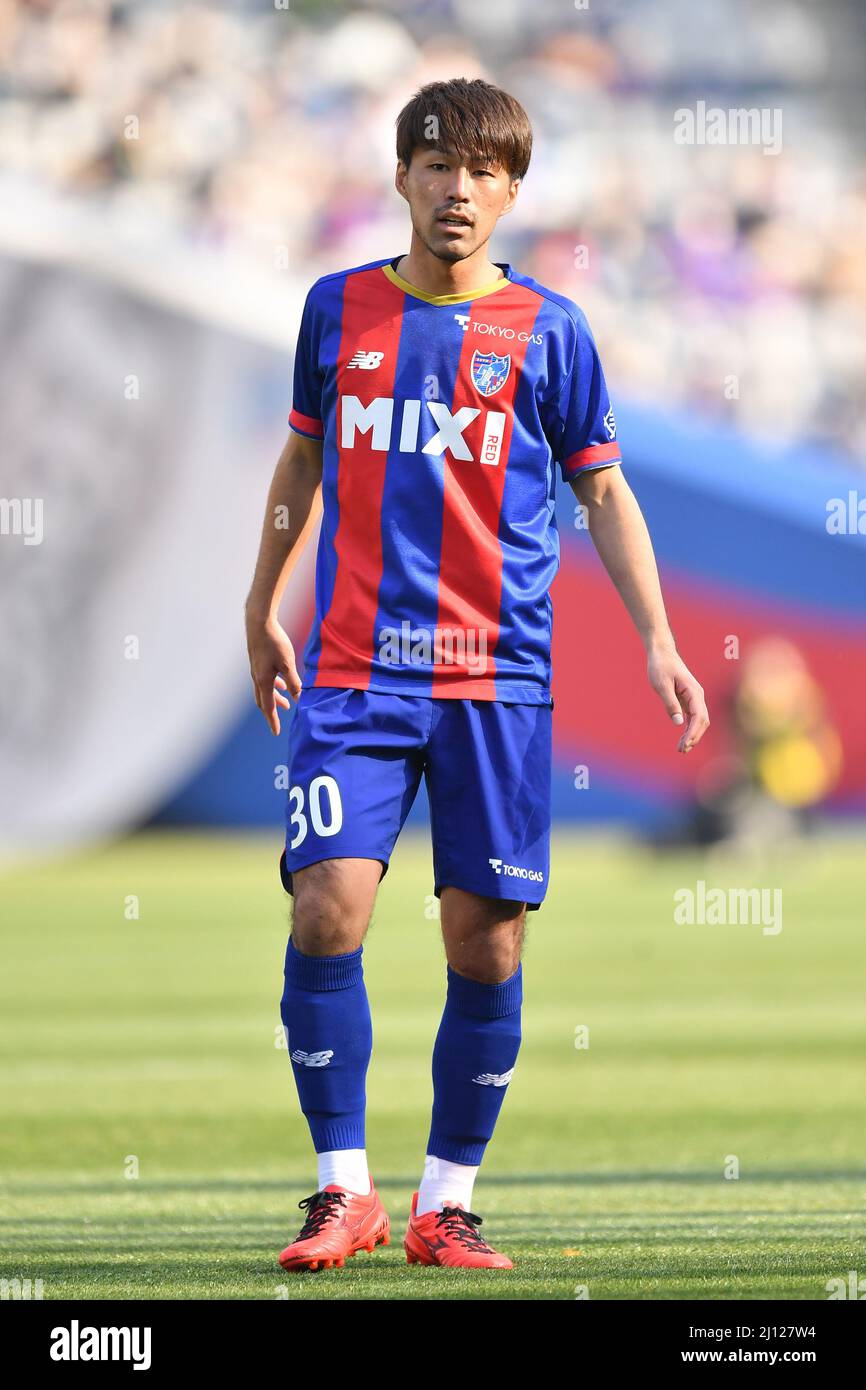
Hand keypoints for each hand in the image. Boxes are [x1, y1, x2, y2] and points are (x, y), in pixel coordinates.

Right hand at [246, 613, 300, 734]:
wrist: (259, 623)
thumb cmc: (274, 642)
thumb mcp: (287, 664)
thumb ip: (294, 682)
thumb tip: (299, 698)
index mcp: (263, 681)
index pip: (268, 707)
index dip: (273, 720)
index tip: (276, 732)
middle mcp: (257, 678)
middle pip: (263, 701)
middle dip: (271, 713)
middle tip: (278, 723)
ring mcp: (256, 670)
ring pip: (264, 690)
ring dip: (275, 699)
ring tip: (286, 704)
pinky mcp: (258, 662)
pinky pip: (265, 679)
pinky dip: (273, 686)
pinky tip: (282, 683)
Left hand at [647, 645, 709, 753]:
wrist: (662, 653)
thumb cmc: (660, 667)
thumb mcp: (662, 685)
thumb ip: (670, 703)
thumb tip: (678, 723)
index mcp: (694, 691)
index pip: (699, 716)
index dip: (693, 732)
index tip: (684, 744)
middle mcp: (698, 695)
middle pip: (702, 721)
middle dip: (694, 737)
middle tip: (681, 750)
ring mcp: (694, 698)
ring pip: (699, 721)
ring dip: (693, 735)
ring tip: (682, 749)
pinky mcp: (689, 700)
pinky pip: (693, 717)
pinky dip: (689, 728)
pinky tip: (683, 738)